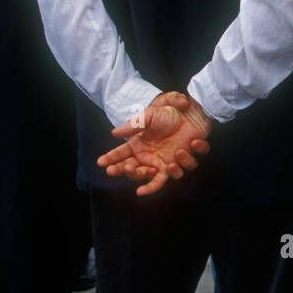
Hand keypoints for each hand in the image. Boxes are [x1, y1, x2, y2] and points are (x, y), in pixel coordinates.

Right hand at [96, 91, 211, 196]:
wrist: (191, 113)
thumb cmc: (168, 113)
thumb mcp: (149, 115)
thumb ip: (132, 125)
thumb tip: (114, 133)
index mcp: (138, 145)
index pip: (120, 155)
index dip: (110, 160)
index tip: (101, 163)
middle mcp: (149, 157)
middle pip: (134, 172)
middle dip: (128, 172)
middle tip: (127, 167)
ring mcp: (164, 163)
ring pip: (155, 179)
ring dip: (152, 177)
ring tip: (156, 167)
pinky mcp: (179, 164)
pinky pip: (178, 173)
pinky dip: (181, 165)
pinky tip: (181, 151)